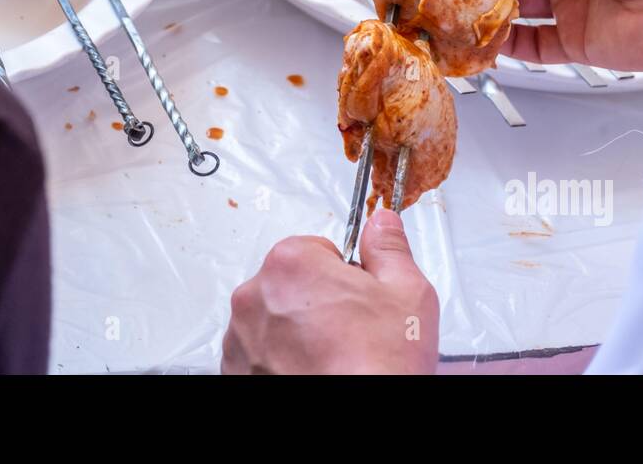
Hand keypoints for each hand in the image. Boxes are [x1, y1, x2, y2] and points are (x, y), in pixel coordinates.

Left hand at [222, 210, 438, 373]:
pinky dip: (279, 361)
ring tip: (330, 356)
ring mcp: (241, 336)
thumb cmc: (376, 366)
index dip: (344, 276)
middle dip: (317, 302)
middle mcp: (255, 295)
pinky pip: (258, 353)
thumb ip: (389, 248)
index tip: (356, 299)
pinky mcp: (235, 370)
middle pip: (291, 283)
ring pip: (273, 319)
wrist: (360, 418)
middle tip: (349, 330)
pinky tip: (310, 371)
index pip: (318, 250)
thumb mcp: (407, 293)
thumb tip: (382, 224)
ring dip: (295, 332)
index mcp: (292, 263)